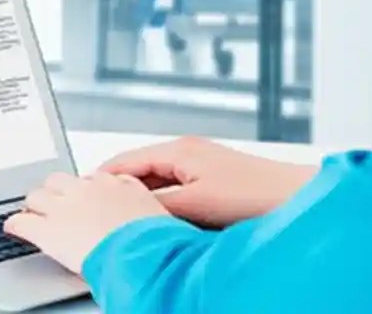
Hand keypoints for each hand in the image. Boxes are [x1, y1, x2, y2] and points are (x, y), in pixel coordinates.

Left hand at [4, 172, 169, 274]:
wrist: (139, 253)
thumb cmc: (152, 239)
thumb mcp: (155, 213)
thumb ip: (142, 204)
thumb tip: (143, 209)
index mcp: (113, 185)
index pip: (90, 180)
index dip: (82, 191)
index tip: (81, 198)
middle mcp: (85, 191)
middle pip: (59, 181)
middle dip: (54, 192)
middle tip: (53, 204)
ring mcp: (63, 208)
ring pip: (37, 196)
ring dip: (35, 205)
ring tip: (32, 213)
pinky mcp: (46, 230)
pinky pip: (21, 221)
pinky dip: (16, 224)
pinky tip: (13, 227)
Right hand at [98, 136, 315, 228]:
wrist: (294, 197)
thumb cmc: (254, 195)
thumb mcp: (196, 203)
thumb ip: (157, 205)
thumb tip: (126, 210)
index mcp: (178, 150)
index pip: (124, 161)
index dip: (99, 179)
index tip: (78, 194)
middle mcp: (186, 152)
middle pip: (137, 171)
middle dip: (116, 190)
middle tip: (93, 211)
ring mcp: (199, 165)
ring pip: (155, 183)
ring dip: (140, 199)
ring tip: (120, 219)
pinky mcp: (210, 180)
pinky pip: (173, 190)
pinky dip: (160, 204)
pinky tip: (156, 221)